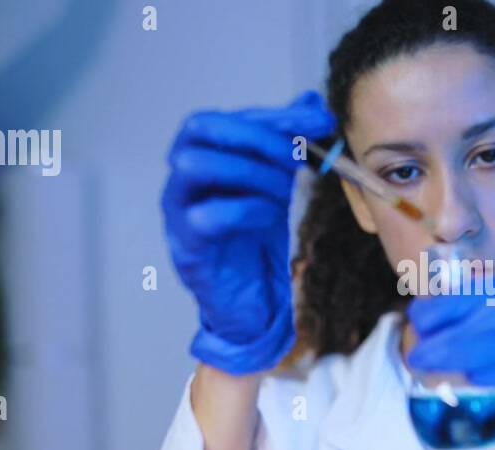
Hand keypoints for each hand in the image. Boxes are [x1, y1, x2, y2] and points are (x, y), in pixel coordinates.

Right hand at [162, 90, 335, 373]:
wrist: (250, 300)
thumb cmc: (255, 239)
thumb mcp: (277, 183)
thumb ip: (289, 144)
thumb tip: (314, 105)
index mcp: (200, 159)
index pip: (222, 118)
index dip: (270, 116)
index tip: (316, 122)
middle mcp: (181, 180)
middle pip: (198, 130)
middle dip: (255, 137)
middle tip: (295, 157)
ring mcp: (177, 212)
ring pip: (193, 165)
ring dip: (248, 171)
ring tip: (281, 191)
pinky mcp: (188, 248)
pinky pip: (205, 216)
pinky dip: (245, 209)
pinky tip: (268, 216)